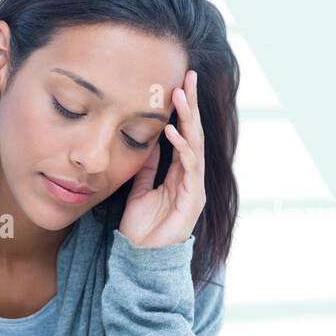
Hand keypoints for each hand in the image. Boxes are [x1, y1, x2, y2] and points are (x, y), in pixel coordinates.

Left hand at [118, 68, 205, 248]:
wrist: (140, 258)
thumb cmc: (141, 228)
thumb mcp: (140, 190)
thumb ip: (148, 168)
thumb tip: (148, 143)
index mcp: (179, 174)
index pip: (185, 134)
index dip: (183, 110)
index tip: (178, 83)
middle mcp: (191, 178)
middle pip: (194, 133)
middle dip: (192, 105)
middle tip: (188, 76)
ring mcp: (194, 188)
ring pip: (195, 145)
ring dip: (188, 119)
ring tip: (180, 95)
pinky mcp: (192, 200)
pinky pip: (189, 167)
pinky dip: (182, 147)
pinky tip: (173, 130)